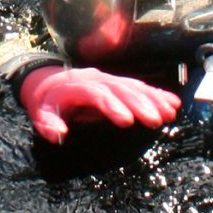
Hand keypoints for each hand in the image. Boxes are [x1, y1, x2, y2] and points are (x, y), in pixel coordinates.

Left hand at [19, 63, 180, 144]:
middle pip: (121, 89)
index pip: (98, 94)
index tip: (127, 121)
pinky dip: (156, 94)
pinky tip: (172, 103)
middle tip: (156, 120)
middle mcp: (97, 79)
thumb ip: (48, 124)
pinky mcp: (117, 84)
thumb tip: (58, 133)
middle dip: (140, 104)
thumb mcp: (39, 113)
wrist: (48, 82)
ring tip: (170, 112)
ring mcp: (109, 80)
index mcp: (78, 86)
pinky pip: (139, 87)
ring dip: (153, 99)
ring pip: (133, 86)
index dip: (113, 106)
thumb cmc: (46, 102)